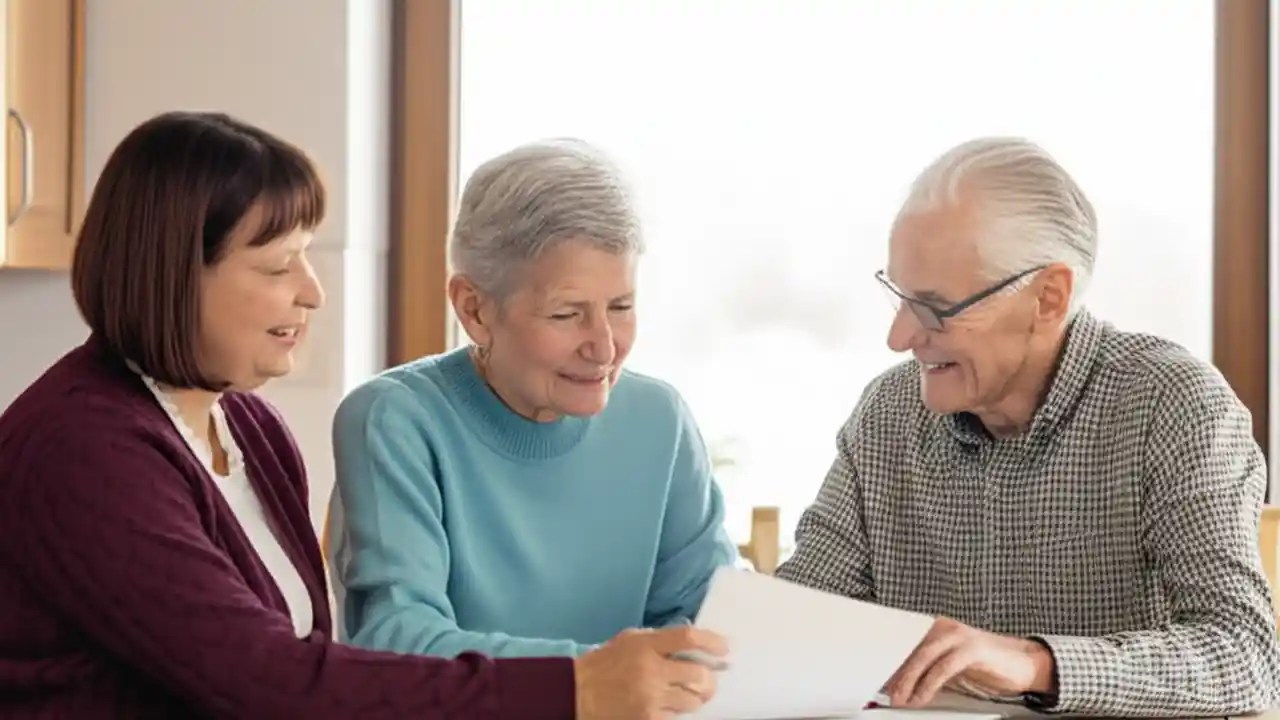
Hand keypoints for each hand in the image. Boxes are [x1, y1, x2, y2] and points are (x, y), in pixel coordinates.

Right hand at [574, 626, 727, 719]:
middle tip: (710, 681)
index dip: (713, 642)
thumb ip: (657, 640)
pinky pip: (676, 718)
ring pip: (692, 700)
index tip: (726, 647)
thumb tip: (690, 643)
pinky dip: (677, 714)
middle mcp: (651, 671)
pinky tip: (671, 709)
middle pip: (698, 674)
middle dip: (709, 679)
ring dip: (695, 698)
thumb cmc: (603, 664)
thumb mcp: (628, 640)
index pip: (688, 638)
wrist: (575, 693)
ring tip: (689, 696)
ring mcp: (650, 698)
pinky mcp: (647, 719)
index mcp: (645, 645)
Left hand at [883, 617, 1055, 707]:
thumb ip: (924, 671)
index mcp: (933, 627)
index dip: (888, 662)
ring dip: (908, 681)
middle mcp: (942, 626)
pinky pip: (943, 668)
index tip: (875, 679)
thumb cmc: (982, 664)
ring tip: (899, 699)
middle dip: (894, 673)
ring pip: (923, 656)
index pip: (903, 643)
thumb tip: (896, 684)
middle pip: (909, 648)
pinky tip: (921, 698)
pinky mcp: (971, 648)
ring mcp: (957, 635)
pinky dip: (928, 685)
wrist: (1021, 663)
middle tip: (884, 693)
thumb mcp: (947, 668)